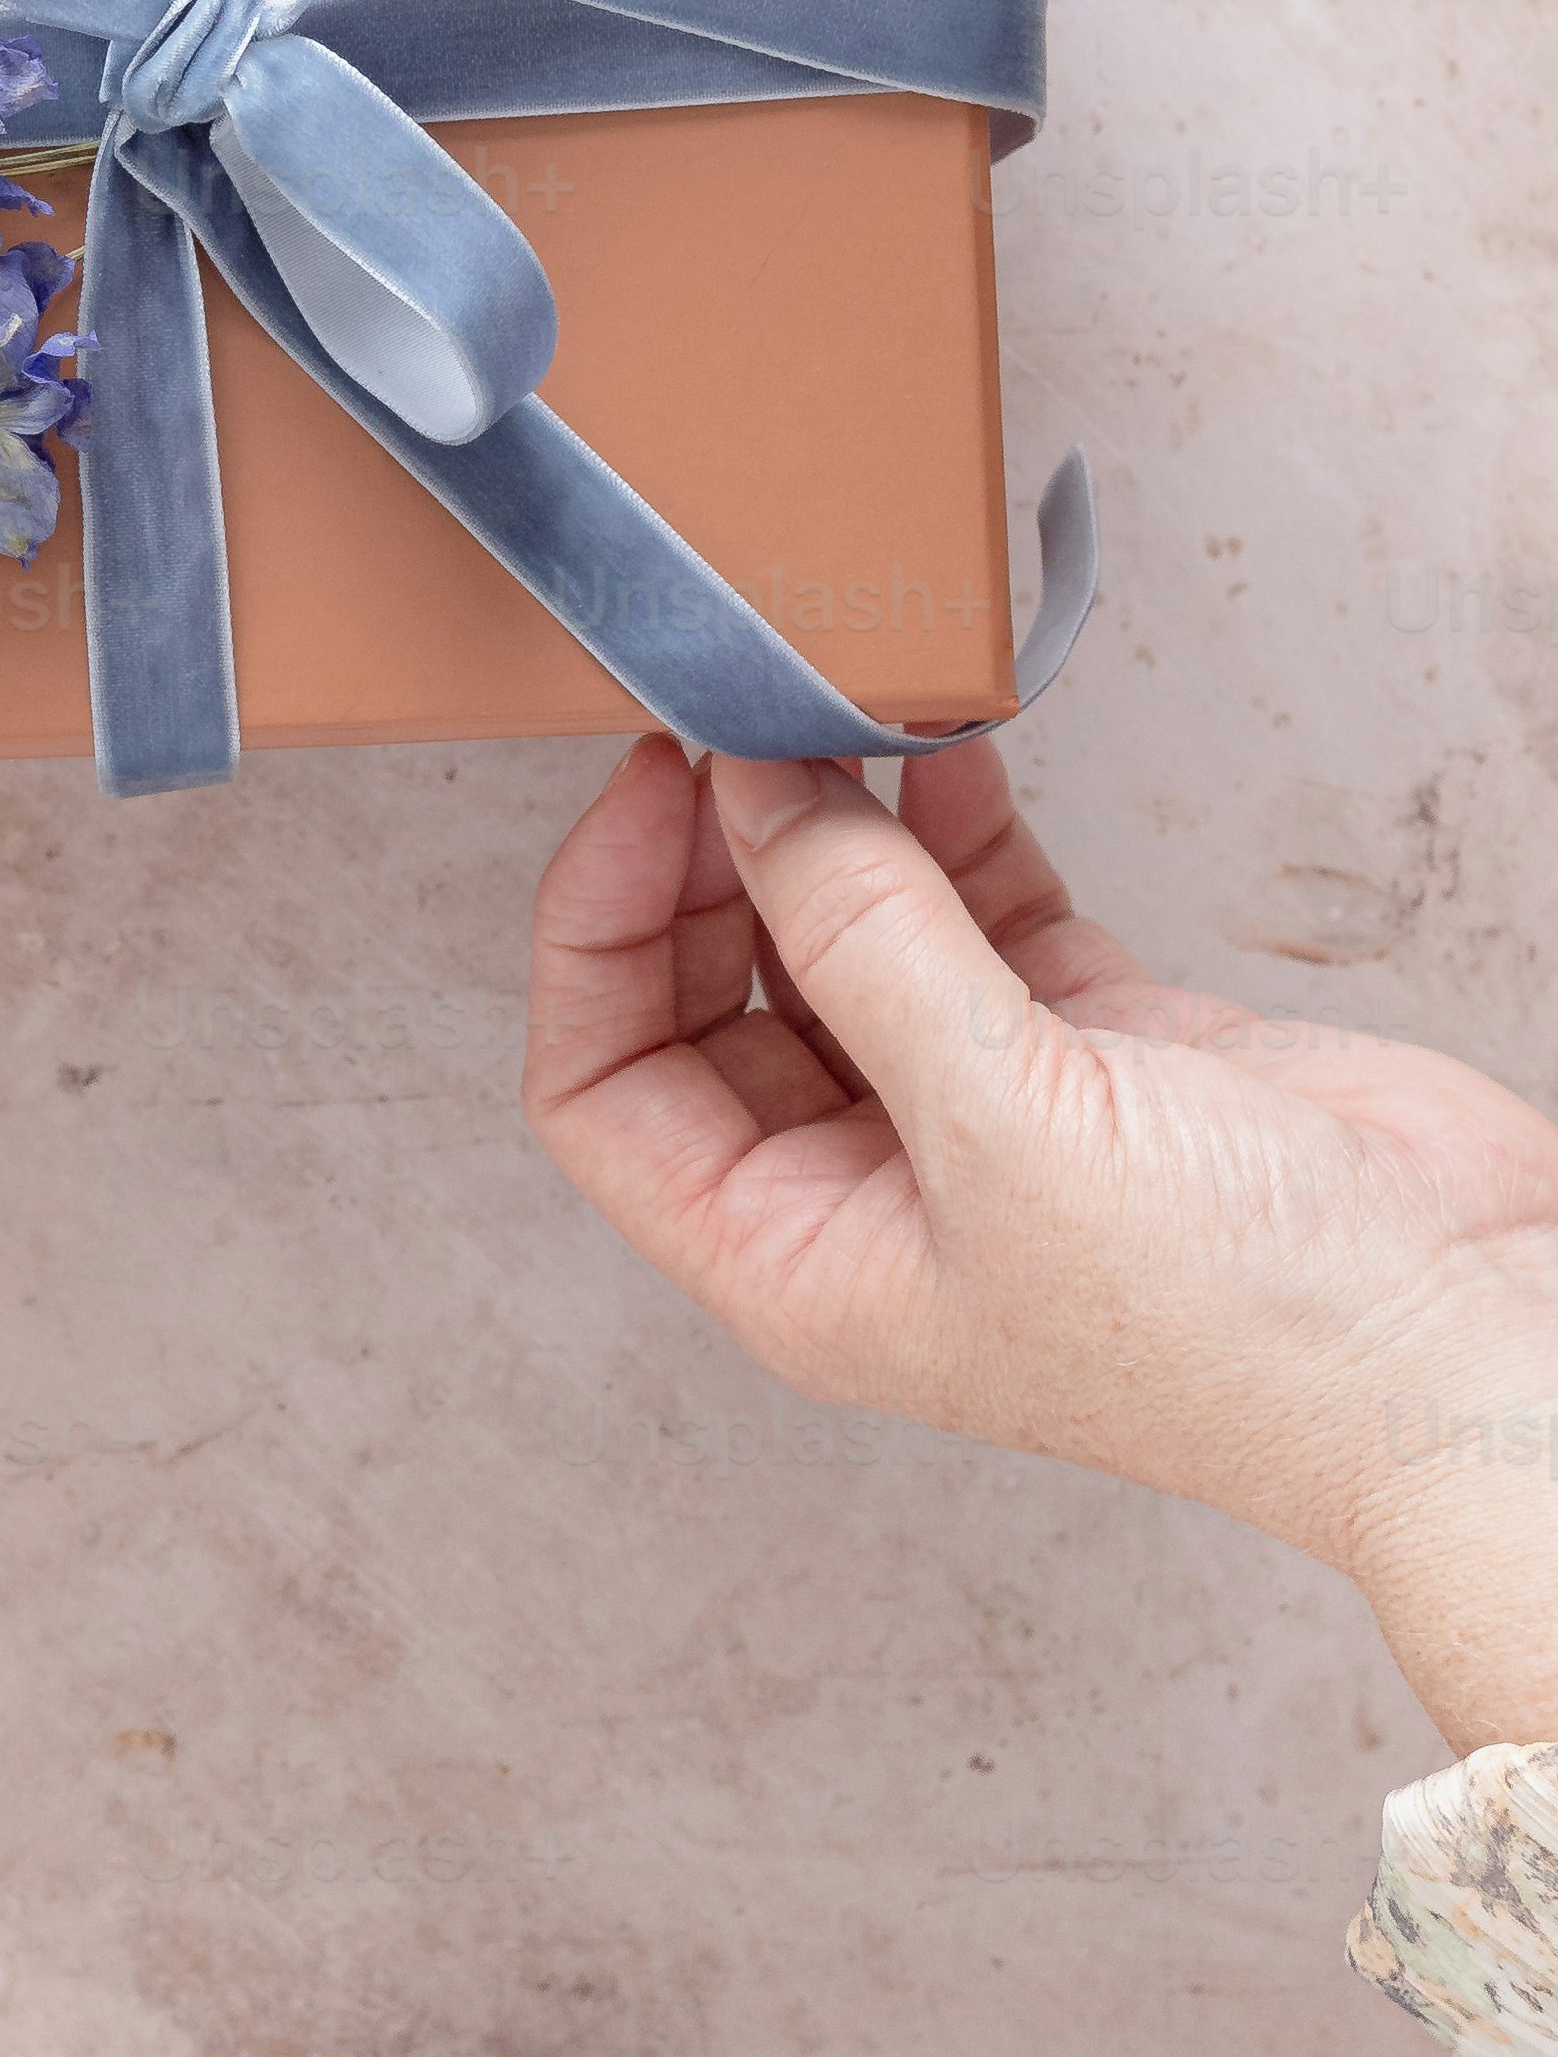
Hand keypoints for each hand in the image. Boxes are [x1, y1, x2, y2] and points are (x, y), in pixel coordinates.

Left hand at [523, 731, 1557, 1759]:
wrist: (1461, 1347)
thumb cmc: (1236, 1324)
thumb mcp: (1005, 1121)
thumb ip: (868, 944)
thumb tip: (756, 801)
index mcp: (796, 1261)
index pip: (604, 1090)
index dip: (596, 936)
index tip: (651, 796)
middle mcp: (868, 1193)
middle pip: (711, 1000)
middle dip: (712, 862)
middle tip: (740, 731)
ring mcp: (984, 1116)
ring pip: (848, 942)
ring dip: (836, 828)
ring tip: (843, 708)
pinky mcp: (1095, 1050)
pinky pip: (978, 918)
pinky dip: (955, 832)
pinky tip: (950, 750)